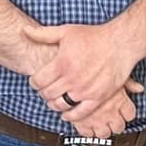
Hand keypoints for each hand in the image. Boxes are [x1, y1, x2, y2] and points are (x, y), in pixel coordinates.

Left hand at [22, 21, 143, 118]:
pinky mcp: (98, 97)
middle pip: (47, 94)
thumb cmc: (94, 36)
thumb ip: (43, 34)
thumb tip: (24, 30)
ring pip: (61, 105)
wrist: (121, 43)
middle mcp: (72, 78)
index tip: (36, 82)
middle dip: (43, 93)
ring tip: (54, 100)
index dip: (34, 82)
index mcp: (61, 64)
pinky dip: (71, 116)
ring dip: (54, 104)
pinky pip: (80, 112)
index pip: (38, 81)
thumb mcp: (66, 32)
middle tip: (44, 91)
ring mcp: (85, 90)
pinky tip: (67, 114)